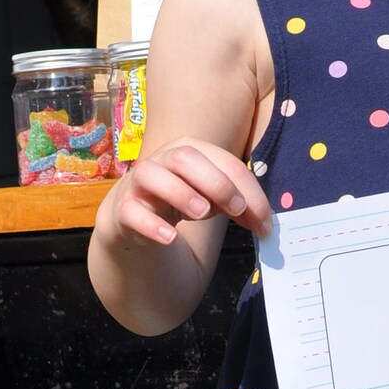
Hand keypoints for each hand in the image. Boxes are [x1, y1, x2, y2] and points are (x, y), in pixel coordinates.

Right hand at [109, 138, 272, 246]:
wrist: (136, 215)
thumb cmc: (182, 199)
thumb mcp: (213, 198)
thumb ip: (236, 205)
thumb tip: (264, 223)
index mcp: (192, 151)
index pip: (225, 163)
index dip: (249, 191)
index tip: (263, 222)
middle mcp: (163, 160)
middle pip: (186, 158)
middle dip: (216, 182)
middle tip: (236, 209)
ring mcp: (140, 183)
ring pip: (153, 175)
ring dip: (181, 193)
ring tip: (202, 214)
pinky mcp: (124, 209)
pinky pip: (132, 212)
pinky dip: (151, 224)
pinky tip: (170, 238)